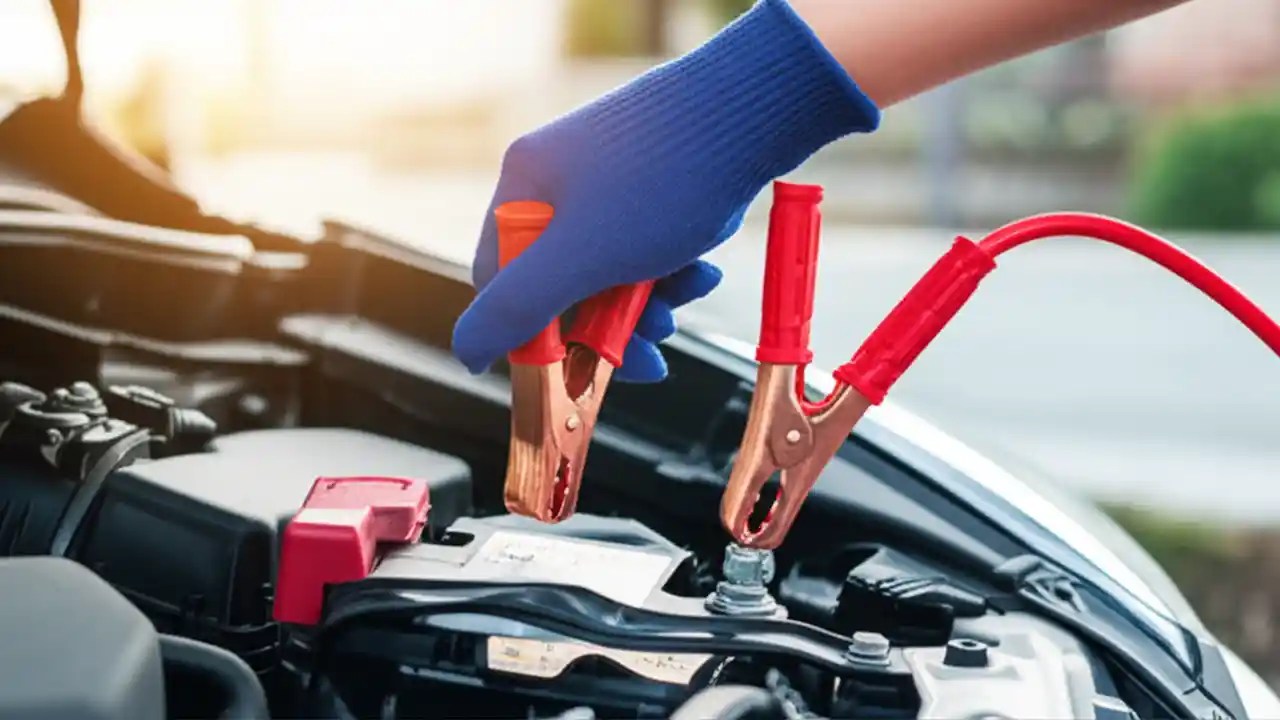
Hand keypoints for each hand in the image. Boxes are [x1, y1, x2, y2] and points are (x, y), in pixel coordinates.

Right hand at [452, 0, 877, 381]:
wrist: (754, 110)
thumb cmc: (663, 178)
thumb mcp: (580, 257)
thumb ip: (518, 307)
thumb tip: (465, 351)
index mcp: (524, 187)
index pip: (501, 284)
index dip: (535, 335)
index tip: (576, 370)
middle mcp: (558, 178)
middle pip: (563, 282)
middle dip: (607, 323)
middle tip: (650, 347)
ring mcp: (607, 179)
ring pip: (611, 270)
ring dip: (648, 302)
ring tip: (685, 299)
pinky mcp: (652, 182)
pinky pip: (647, 246)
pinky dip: (672, 270)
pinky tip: (702, 270)